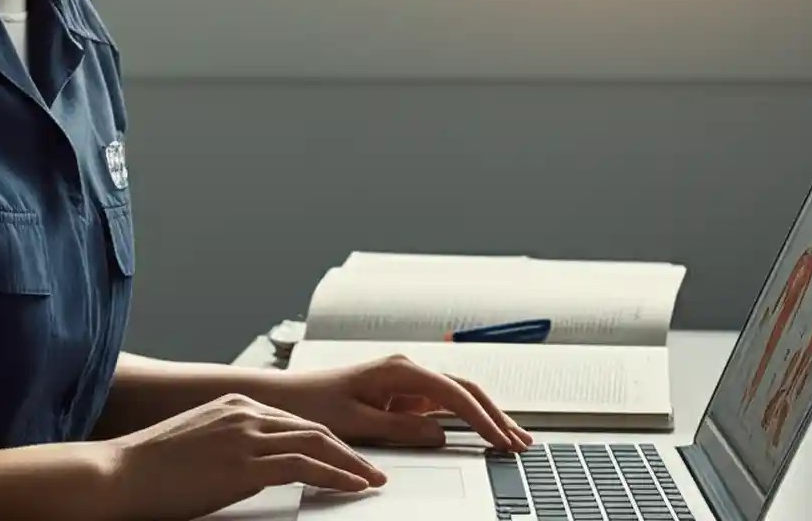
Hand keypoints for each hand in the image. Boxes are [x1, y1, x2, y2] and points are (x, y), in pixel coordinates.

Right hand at [101, 393, 387, 519]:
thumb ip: (230, 446)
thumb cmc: (148, 468)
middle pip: (313, 427)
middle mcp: (244, 411)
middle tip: (372, 469)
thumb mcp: (197, 445)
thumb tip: (253, 468)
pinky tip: (353, 486)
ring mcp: (245, 434)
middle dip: (348, 449)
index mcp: (234, 404)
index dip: (326, 440)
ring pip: (317, 442)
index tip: (347, 456)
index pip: (294, 421)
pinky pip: (304, 465)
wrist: (117, 474)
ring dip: (351, 463)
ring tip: (373, 480)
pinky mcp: (244, 461)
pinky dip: (336, 475)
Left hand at [268, 354, 534, 451]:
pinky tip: (484, 434)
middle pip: (465, 390)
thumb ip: (400, 429)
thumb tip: (439, 435)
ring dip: (486, 417)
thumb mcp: (356, 423)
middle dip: (495, 414)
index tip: (500, 439)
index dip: (481, 418)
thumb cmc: (315, 404)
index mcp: (398, 370)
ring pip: (459, 397)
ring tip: (512, 439)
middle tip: (521, 441)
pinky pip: (443, 408)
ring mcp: (408, 384)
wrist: (290, 399)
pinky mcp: (404, 397)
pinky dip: (466, 420)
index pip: (453, 393)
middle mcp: (407, 371)